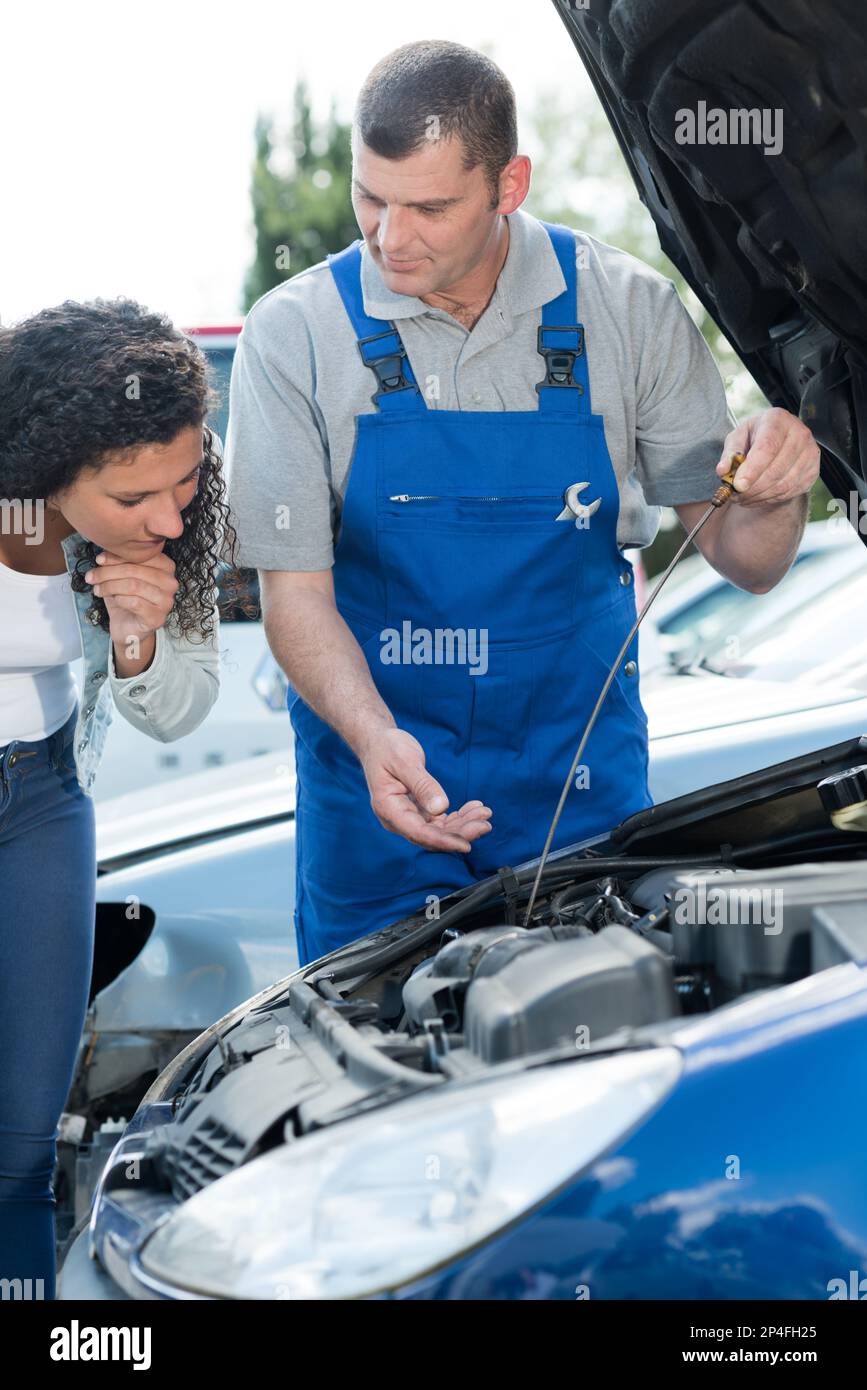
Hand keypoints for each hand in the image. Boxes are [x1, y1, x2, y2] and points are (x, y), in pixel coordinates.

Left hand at [83, 549, 179, 643]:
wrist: (127, 627)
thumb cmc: (125, 599)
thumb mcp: (121, 576)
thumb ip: (118, 563)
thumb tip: (102, 556)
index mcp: (166, 567)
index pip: (142, 556)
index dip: (117, 556)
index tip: (99, 560)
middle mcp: (170, 583)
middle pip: (135, 570)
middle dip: (108, 572)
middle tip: (91, 577)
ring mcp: (166, 601)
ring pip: (133, 586)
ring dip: (110, 586)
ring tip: (97, 589)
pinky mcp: (157, 618)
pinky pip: (134, 602)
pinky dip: (119, 599)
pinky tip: (113, 600)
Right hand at [360, 726, 492, 852]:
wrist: (379, 743)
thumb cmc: (387, 748)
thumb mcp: (405, 761)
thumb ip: (422, 785)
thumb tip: (441, 807)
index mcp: (389, 808)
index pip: (418, 832)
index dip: (442, 840)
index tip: (466, 844)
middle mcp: (398, 818)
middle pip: (431, 836)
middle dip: (460, 833)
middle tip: (485, 824)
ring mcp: (409, 816)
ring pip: (439, 830)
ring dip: (463, 825)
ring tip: (485, 813)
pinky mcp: (419, 811)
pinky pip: (441, 820)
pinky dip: (459, 816)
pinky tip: (475, 808)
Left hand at [716, 406, 819, 504]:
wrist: (780, 440)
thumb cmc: (755, 437)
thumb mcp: (738, 437)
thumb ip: (730, 453)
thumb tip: (722, 471)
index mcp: (778, 420)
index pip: (767, 447)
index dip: (752, 469)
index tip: (738, 486)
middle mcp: (799, 433)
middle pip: (776, 469)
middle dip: (752, 488)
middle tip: (735, 496)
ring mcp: (810, 453)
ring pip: (783, 484)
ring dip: (760, 496)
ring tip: (743, 497)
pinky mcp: (813, 470)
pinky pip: (790, 492)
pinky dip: (770, 499)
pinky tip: (758, 497)